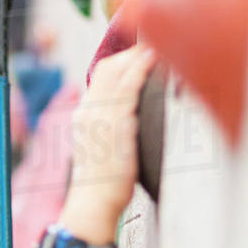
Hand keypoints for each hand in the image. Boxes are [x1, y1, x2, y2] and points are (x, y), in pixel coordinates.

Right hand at [64, 44, 157, 232]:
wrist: (92, 205)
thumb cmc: (103, 184)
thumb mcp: (104, 150)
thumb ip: (115, 129)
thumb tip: (134, 120)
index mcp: (85, 115)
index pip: (102, 75)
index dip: (122, 60)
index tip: (143, 51)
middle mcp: (89, 110)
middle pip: (109, 68)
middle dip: (133, 52)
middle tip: (157, 43)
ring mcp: (100, 116)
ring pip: (119, 72)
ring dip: (141, 55)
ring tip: (162, 43)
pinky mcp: (114, 125)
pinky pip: (129, 88)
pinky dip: (142, 70)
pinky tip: (157, 60)